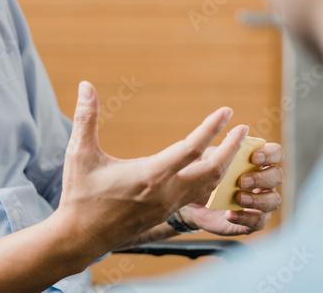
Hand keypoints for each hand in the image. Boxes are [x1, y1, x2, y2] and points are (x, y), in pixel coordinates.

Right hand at [54, 81, 248, 257]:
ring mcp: (168, 207)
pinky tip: (211, 168)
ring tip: (232, 146)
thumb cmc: (79, 195)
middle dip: (231, 149)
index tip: (227, 111)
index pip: (192, 149)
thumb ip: (86, 118)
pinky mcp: (165, 215)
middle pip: (213, 171)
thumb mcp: (80, 153)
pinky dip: (211, 180)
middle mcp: (165, 193)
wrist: (80, 237)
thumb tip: (85, 85)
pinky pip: (198, 197)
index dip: (212, 128)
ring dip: (224, 165)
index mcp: (150, 175)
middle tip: (243, 129)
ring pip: (209, 186)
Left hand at [177, 142, 283, 235]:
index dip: (270, 154)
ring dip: (257, 199)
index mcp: (258, 160)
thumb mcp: (209, 160)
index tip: (254, 158)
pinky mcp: (253, 220)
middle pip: (277, 176)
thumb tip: (230, 136)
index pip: (276, 152)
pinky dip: (245, 218)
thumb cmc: (205, 174)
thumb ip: (221, 150)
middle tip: (242, 181)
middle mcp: (265, 181)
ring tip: (237, 198)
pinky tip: (230, 214)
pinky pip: (259, 221)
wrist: (192, 202)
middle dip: (262, 178)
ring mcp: (262, 202)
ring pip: (274, 200)